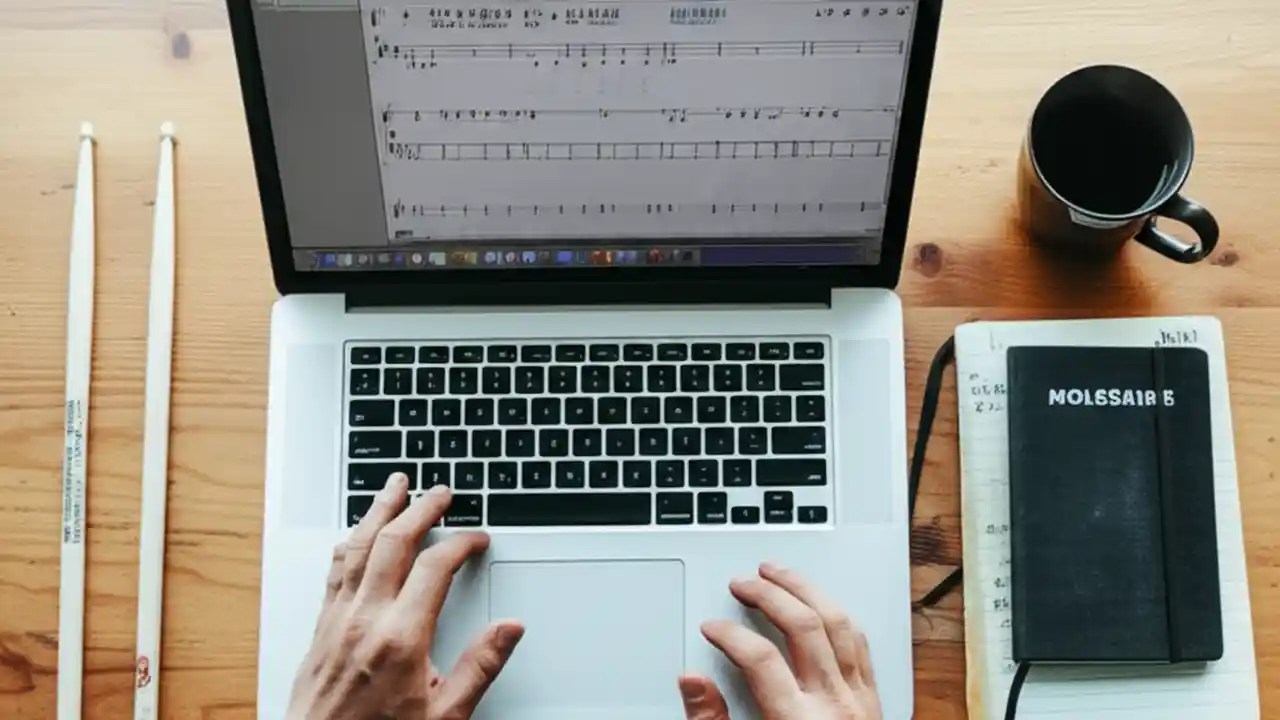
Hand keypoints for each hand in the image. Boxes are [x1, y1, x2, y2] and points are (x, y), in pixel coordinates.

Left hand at [287, 476, 523, 719]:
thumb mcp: (445, 715)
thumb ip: (480, 667)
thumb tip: (509, 629)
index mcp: (401, 638)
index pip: (436, 567)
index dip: (461, 543)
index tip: (477, 539)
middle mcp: (365, 619)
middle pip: (393, 541)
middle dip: (421, 508)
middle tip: (440, 492)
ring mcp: (338, 619)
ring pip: (357, 546)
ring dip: (379, 511)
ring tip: (395, 487)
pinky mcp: (320, 628)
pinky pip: (335, 569)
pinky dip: (350, 541)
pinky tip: (356, 532)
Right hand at [679, 562, 881, 719]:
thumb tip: (692, 681)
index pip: (759, 659)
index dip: (729, 635)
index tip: (710, 626)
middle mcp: (835, 706)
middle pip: (802, 627)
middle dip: (768, 595)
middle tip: (741, 583)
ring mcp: (860, 701)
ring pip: (838, 624)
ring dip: (806, 591)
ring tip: (779, 574)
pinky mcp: (876, 703)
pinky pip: (861, 643)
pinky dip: (837, 615)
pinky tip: (821, 604)